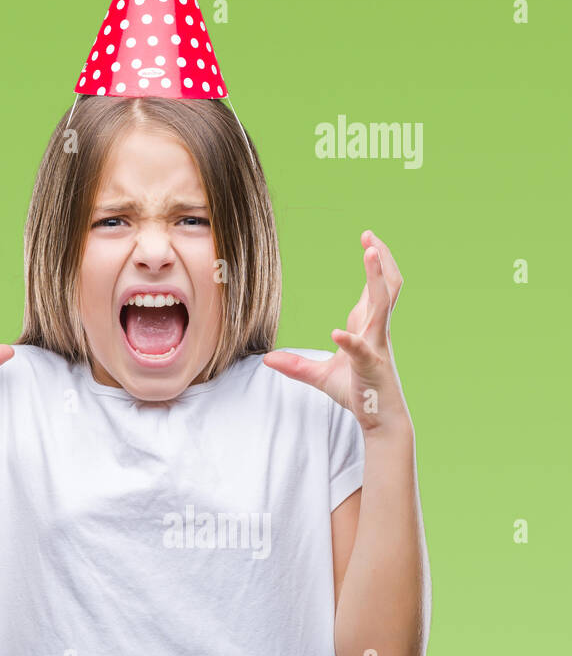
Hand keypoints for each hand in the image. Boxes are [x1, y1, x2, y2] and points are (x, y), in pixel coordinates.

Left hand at [263, 230, 409, 432]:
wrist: (380, 419)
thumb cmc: (358, 391)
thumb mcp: (320, 376)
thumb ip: (296, 365)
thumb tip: (267, 359)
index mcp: (368, 326)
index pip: (375, 288)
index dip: (374, 263)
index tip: (367, 239)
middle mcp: (377, 330)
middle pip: (387, 287)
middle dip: (382, 259)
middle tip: (370, 236)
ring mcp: (377, 346)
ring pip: (383, 304)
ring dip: (377, 278)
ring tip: (371, 253)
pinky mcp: (372, 366)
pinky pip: (362, 349)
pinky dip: (350, 340)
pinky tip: (337, 333)